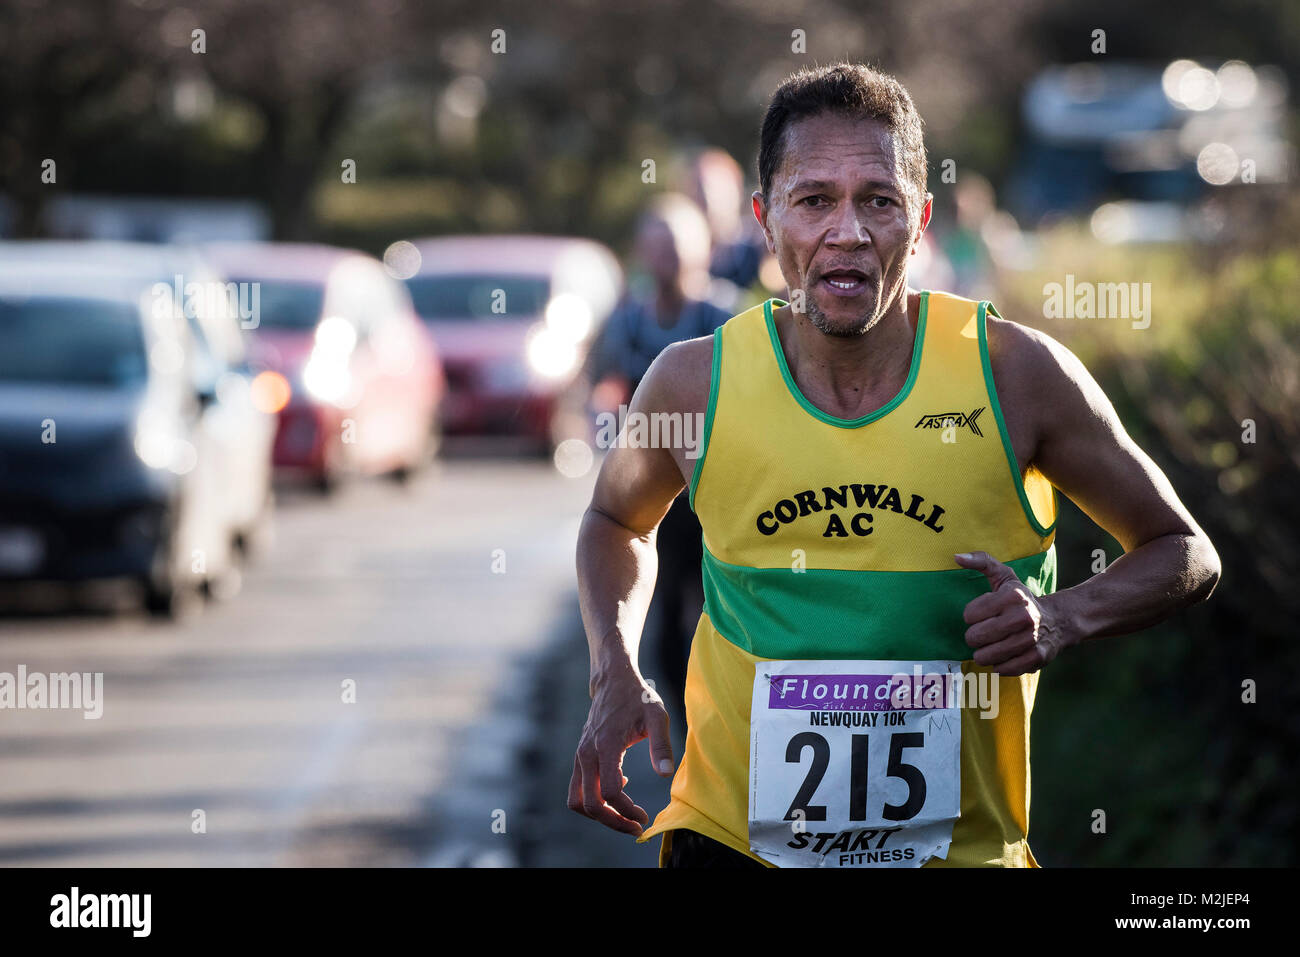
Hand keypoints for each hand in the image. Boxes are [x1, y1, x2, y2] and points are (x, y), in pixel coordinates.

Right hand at [567, 668, 674, 835]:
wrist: (613, 680)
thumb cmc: (638, 697)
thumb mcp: (657, 715)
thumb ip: (661, 745)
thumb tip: (666, 774)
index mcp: (605, 745)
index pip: (610, 792)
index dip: (627, 811)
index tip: (645, 817)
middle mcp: (587, 753)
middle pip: (590, 804)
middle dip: (613, 822)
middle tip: (635, 828)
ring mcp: (580, 756)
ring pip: (578, 800)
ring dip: (600, 815)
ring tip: (625, 816)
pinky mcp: (580, 756)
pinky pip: (579, 789)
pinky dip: (594, 800)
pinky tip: (619, 788)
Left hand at [955, 551, 1073, 675]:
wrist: (1058, 621)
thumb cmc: (1021, 599)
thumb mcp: (1004, 576)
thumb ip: (981, 562)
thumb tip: (956, 557)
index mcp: (1012, 596)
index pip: (969, 614)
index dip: (971, 616)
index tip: (982, 614)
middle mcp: (1023, 616)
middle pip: (975, 637)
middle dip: (974, 637)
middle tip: (984, 633)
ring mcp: (1031, 638)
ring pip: (986, 656)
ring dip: (984, 653)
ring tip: (993, 645)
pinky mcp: (1037, 657)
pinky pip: (1002, 668)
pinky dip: (999, 665)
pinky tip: (1005, 656)